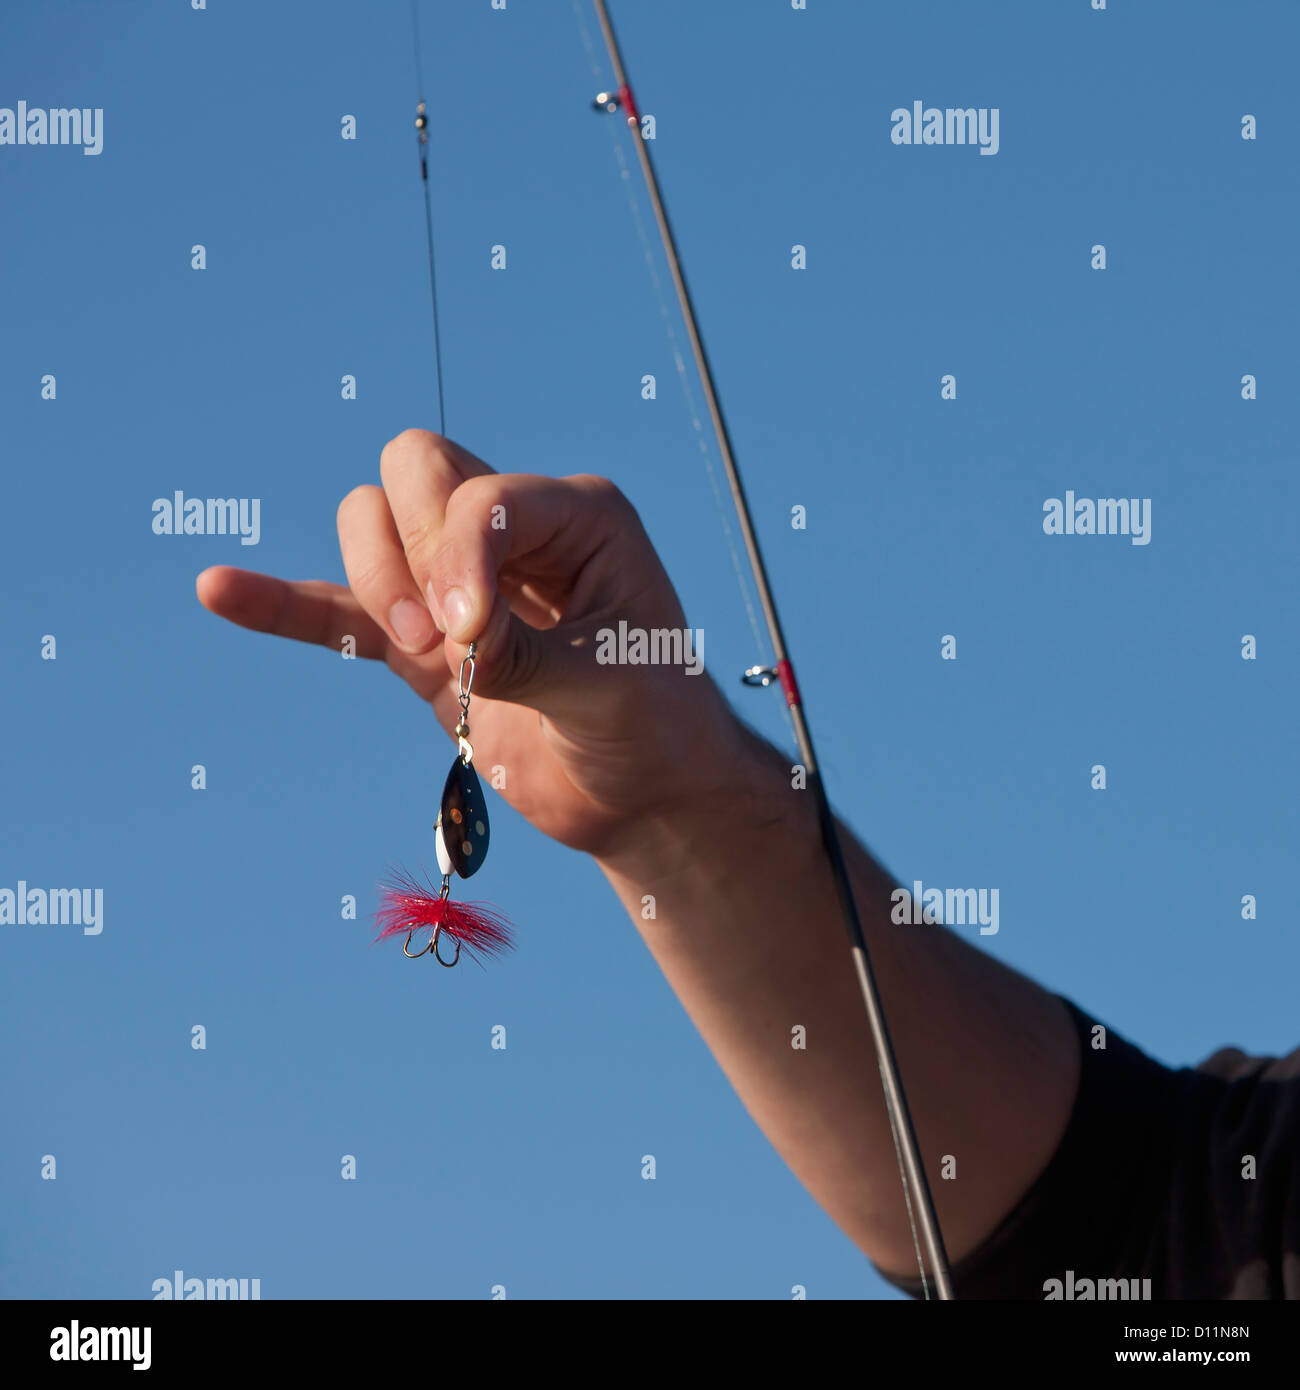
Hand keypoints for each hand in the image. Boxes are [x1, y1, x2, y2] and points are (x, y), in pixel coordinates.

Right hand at [196, 430, 743, 858]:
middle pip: (415, 469)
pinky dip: (283, 603)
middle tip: (447, 637)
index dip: (460, 554)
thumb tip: (446, 634)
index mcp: (578, 515)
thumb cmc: (653, 725)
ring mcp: (457, 582)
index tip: (472, 639)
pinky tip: (221, 591)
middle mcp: (513, 531)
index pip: (483, 493)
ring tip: (421, 652)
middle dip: (411, 545)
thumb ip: (523, 650)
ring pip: (371, 522)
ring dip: (373, 577)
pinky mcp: (419, 641)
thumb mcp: (609, 684)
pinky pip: (337, 611)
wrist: (640, 792)